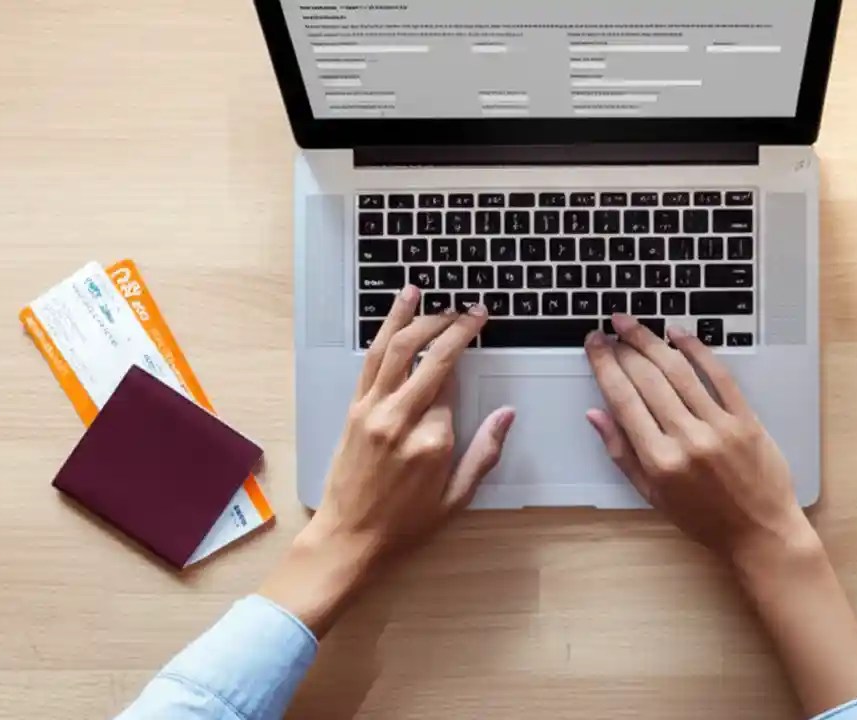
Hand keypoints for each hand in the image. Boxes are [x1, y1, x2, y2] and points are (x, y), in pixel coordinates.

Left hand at [310, 287, 513, 558]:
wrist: (349, 538)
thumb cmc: (405, 524)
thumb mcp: (457, 497)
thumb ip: (485, 453)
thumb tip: (507, 415)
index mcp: (432, 441)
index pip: (453, 381)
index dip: (467, 347)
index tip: (482, 323)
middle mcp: (400, 418)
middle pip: (429, 356)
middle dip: (452, 325)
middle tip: (470, 308)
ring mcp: (372, 411)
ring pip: (394, 349)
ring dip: (412, 318)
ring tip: (426, 293)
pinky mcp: (353, 410)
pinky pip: (370, 362)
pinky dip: (383, 333)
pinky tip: (395, 314)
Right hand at [583, 315, 818, 568]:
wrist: (759, 533)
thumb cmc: (704, 519)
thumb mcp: (652, 495)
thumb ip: (621, 452)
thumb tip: (596, 414)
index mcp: (659, 461)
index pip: (623, 399)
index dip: (604, 366)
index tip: (594, 345)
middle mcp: (687, 440)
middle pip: (647, 379)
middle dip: (624, 347)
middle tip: (611, 328)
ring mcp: (719, 427)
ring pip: (679, 371)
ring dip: (652, 341)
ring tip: (634, 324)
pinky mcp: (746, 419)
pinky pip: (718, 375)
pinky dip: (697, 350)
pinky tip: (679, 334)